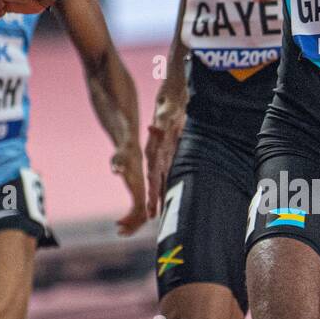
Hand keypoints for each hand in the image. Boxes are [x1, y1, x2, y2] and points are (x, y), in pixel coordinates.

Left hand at [111, 141, 148, 235]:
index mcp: (139, 188)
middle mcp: (143, 193)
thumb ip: (117, 164)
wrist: (130, 150)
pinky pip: (138, 212)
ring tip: (119, 230)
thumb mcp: (117, 159)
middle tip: (119, 233)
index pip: (139, 208)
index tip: (119, 224)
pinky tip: (119, 222)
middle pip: (143, 216)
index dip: (131, 218)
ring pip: (142, 216)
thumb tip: (116, 170)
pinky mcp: (138, 194)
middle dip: (133, 227)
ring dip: (132, 225)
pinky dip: (130, 219)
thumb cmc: (123, 154)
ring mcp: (141, 195)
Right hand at [144, 92, 186, 215]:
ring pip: (159, 180)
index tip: (149, 203)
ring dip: (158, 196)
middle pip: (154, 181)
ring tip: (156, 214)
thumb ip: (161, 124)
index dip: (152, 189)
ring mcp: (161, 156)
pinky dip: (165, 186)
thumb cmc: (169, 108)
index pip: (152, 173)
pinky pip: (165, 174)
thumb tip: (155, 129)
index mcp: (154, 150)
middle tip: (150, 217)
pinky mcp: (166, 155)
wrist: (170, 101)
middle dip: (152, 199)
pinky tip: (166, 196)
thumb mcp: (166, 114)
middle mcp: (156, 156)